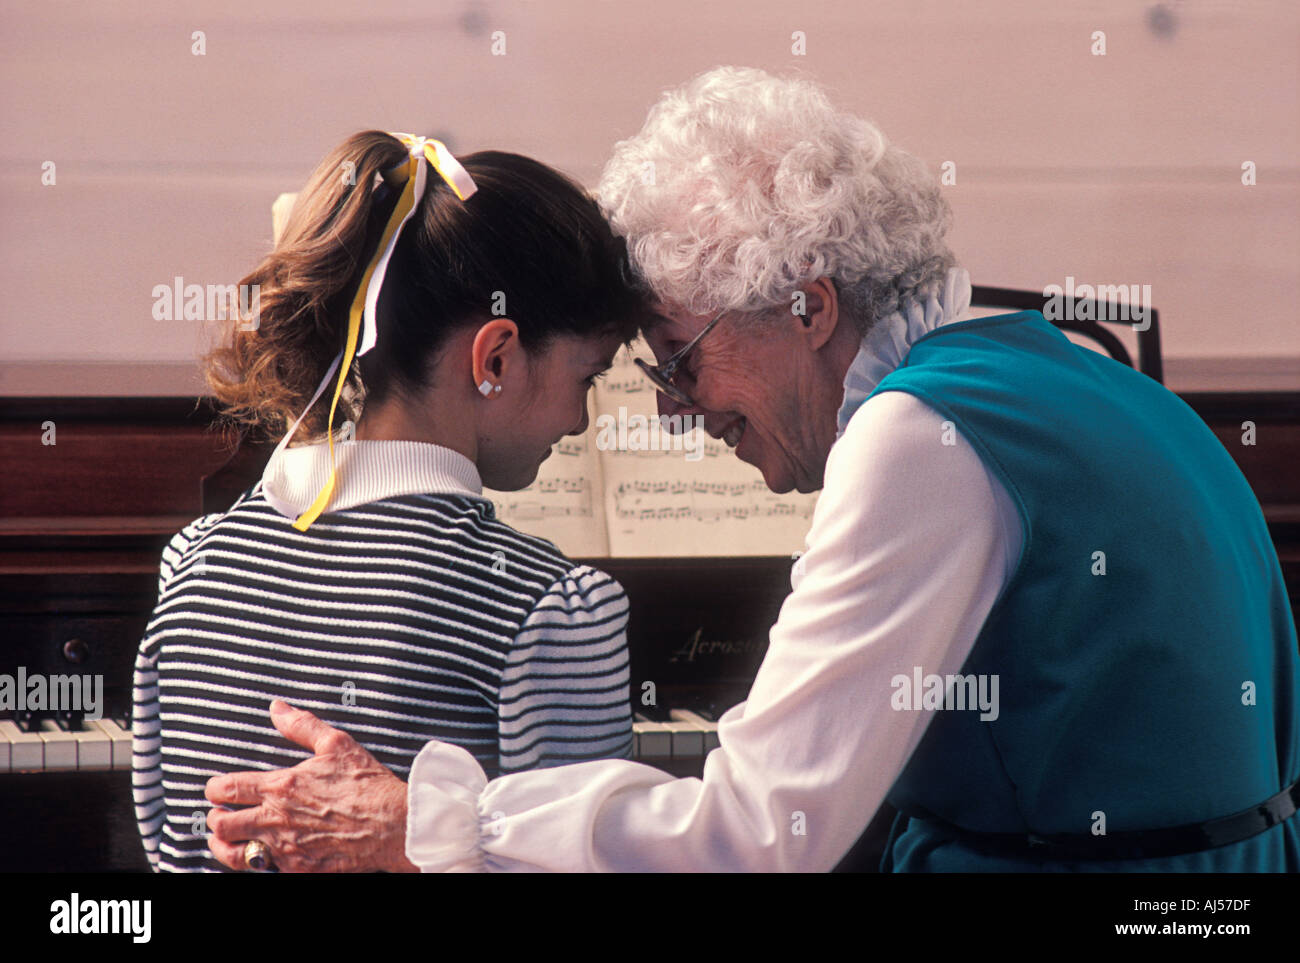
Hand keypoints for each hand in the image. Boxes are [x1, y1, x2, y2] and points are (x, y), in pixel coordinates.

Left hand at [204, 700, 417, 872]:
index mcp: (281, 787)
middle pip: (222, 826)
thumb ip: (302, 725)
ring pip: (235, 856)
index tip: (215, 789)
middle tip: (220, 815)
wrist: (393, 825)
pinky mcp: (299, 869)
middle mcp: (276, 821)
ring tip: (227, 841)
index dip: (213, 789)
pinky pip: (266, 871)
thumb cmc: (367, 785)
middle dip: (215, 819)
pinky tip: (265, 854)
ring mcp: (286, 849)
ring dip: (224, 848)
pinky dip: (259, 862)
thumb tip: (278, 709)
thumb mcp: (337, 744)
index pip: (226, 789)